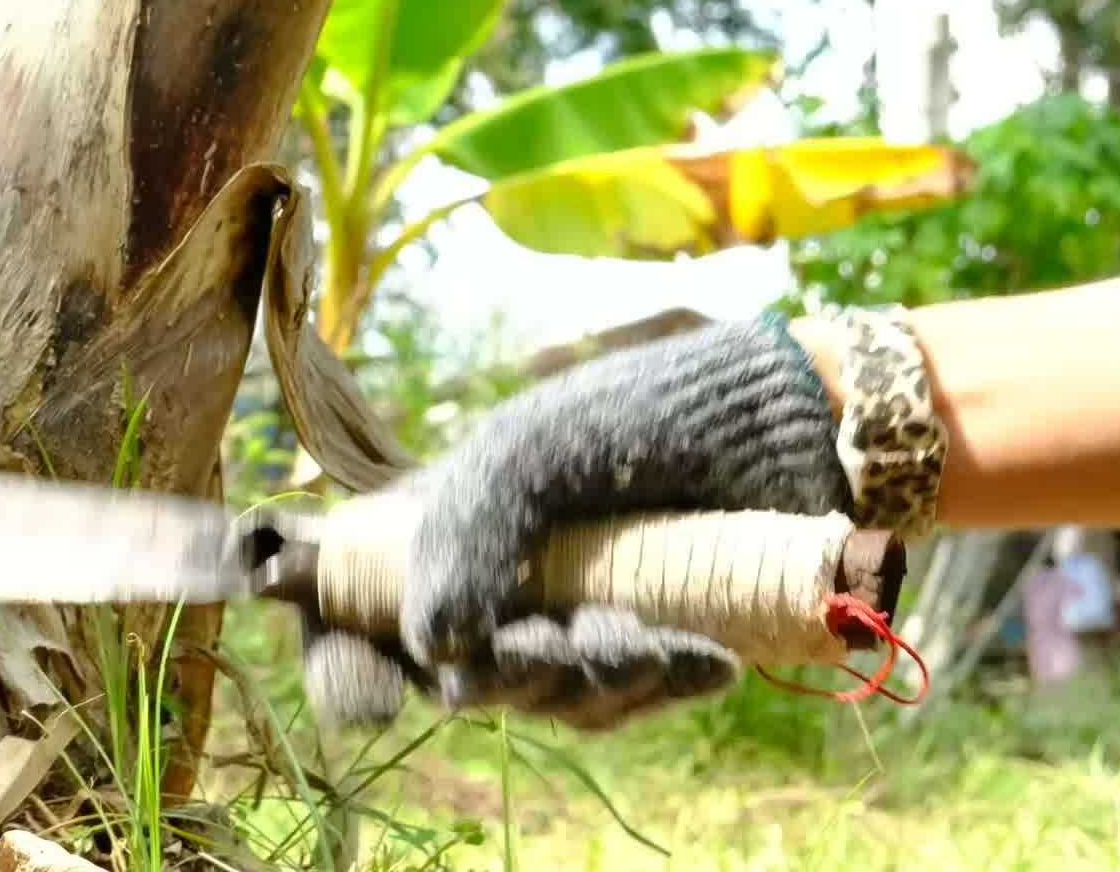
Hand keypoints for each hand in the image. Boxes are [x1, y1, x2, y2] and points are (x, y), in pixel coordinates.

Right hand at [296, 316, 853, 733]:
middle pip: (453, 677)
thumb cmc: (632, 413)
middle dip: (506, 674)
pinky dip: (657, 687)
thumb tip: (430, 646)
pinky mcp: (634, 656)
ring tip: (649, 637)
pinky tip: (706, 659)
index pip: (345, 612)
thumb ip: (463, 534)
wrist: (776, 423)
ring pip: (543, 701)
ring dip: (589, 683)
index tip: (373, 699)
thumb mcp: (529, 451)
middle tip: (558, 642)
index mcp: (424, 528)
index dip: (343, 666)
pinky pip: (621, 705)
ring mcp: (557, 625)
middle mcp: (480, 586)